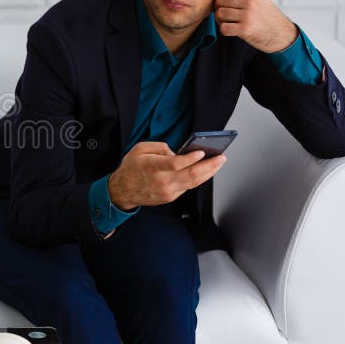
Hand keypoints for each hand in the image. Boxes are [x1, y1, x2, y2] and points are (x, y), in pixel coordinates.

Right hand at [107, 141, 225, 209]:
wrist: (123, 191)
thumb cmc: (131, 168)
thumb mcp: (139, 149)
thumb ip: (159, 147)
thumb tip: (176, 151)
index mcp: (153, 167)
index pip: (176, 163)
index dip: (191, 158)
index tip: (202, 152)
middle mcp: (162, 181)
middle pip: (191, 175)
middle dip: (210, 165)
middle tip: (221, 157)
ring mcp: (168, 191)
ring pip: (194, 183)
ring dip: (209, 173)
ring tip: (218, 163)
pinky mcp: (171, 197)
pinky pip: (188, 187)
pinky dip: (199, 178)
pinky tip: (205, 171)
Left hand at [214, 0, 297, 52]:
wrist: (280, 34)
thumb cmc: (265, 14)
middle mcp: (250, 0)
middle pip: (219, 0)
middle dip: (220, 7)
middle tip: (230, 12)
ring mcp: (247, 14)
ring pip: (219, 14)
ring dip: (222, 19)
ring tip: (233, 20)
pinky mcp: (245, 28)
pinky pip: (223, 28)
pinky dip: (225, 30)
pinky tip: (234, 29)